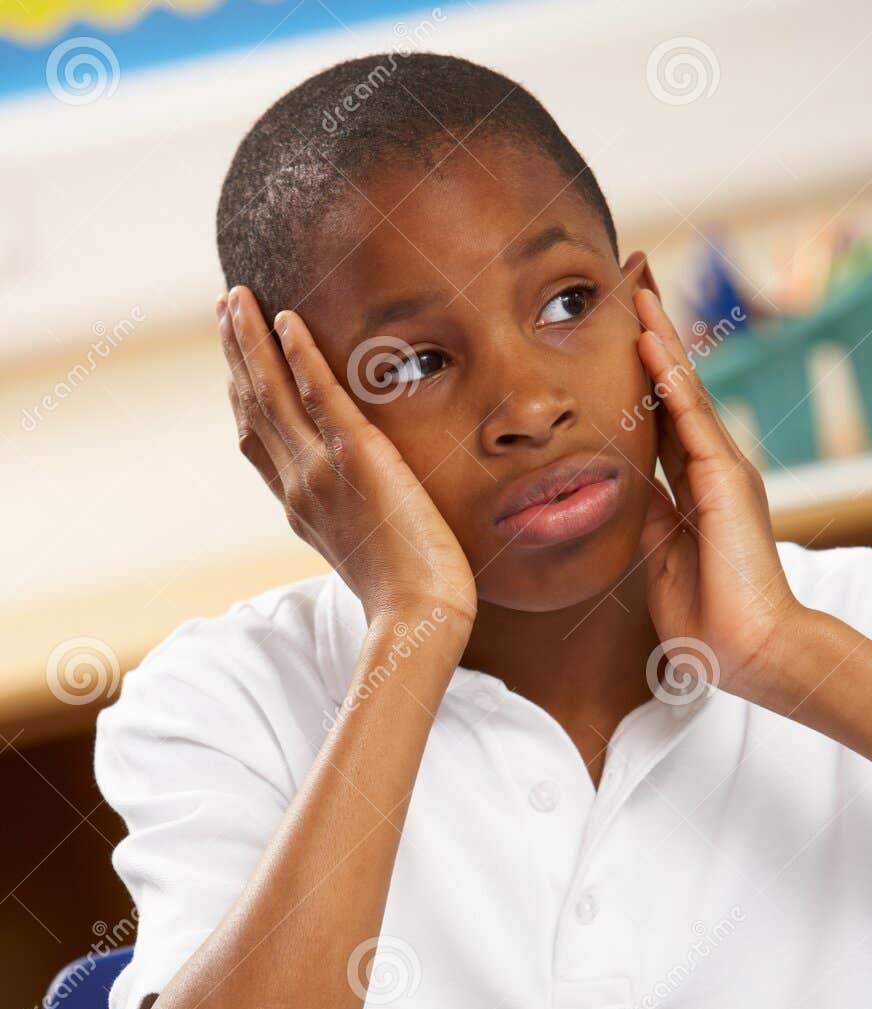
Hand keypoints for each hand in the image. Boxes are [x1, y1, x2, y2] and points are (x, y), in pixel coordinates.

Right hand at [218, 287, 477, 636]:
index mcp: (300, 510)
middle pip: (254, 408)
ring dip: (251, 340)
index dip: (243, 397)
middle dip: (236, 355)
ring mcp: (320, 473)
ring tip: (237, 298)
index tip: (236, 364)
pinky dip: (299, 354)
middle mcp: (298, 488)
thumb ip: (359, 522)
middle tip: (225, 307)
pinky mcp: (356, 460)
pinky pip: (318, 395)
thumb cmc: (411, 600)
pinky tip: (287, 319)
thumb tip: (371, 509)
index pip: (259, 443)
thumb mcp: (371, 555)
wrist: (418, 619)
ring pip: (272, 393)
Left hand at [634, 287, 803, 699]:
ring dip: (659, 341)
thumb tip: (625, 491)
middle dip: (653, 341)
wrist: (751, 652)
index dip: (639, 381)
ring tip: (636, 292)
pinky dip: (669, 378)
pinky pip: (693, 418)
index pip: (660, 423)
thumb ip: (648, 522)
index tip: (619, 338)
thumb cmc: (711, 622)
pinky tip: (649, 341)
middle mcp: (713, 471)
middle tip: (631, 288)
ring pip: (685, 393)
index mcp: (694, 493)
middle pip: (675, 394)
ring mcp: (723, 471)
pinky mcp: (727, 480)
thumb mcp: (661, 562)